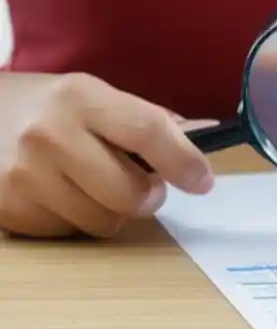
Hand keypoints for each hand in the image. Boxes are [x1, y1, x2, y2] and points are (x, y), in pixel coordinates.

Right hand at [0, 72, 214, 237]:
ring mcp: (23, 175)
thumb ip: (145, 120)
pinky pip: (69, 232)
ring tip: (93, 186)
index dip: (183, 161)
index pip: (146, 132)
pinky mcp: (8, 208)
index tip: (203, 181)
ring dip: (111, 212)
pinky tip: (60, 194)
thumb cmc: (45, 108)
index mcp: (78, 97)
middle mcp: (48, 135)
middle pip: (129, 192)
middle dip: (148, 196)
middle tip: (143, 186)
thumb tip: (205, 139)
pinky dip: (75, 220)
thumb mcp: (91, 96)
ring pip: (103, 221)